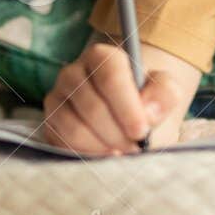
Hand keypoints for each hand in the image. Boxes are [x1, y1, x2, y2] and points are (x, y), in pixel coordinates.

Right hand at [42, 39, 199, 156]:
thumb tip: (148, 112)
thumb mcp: (164, 91)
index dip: (126, 106)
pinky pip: (63, 144)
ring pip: (74, 128)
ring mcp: (57, 99)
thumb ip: (164, 94)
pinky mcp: (50, 125)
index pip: (110, 75)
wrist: (128, 116)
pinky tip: (105, 157)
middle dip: (117, 133)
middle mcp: (72, 73)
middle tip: (136, 149)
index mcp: (101, 56)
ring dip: (103, 147)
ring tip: (123, 154)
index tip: (142, 131)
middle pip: (92, 106)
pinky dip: (87, 156)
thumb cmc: (145, 100)